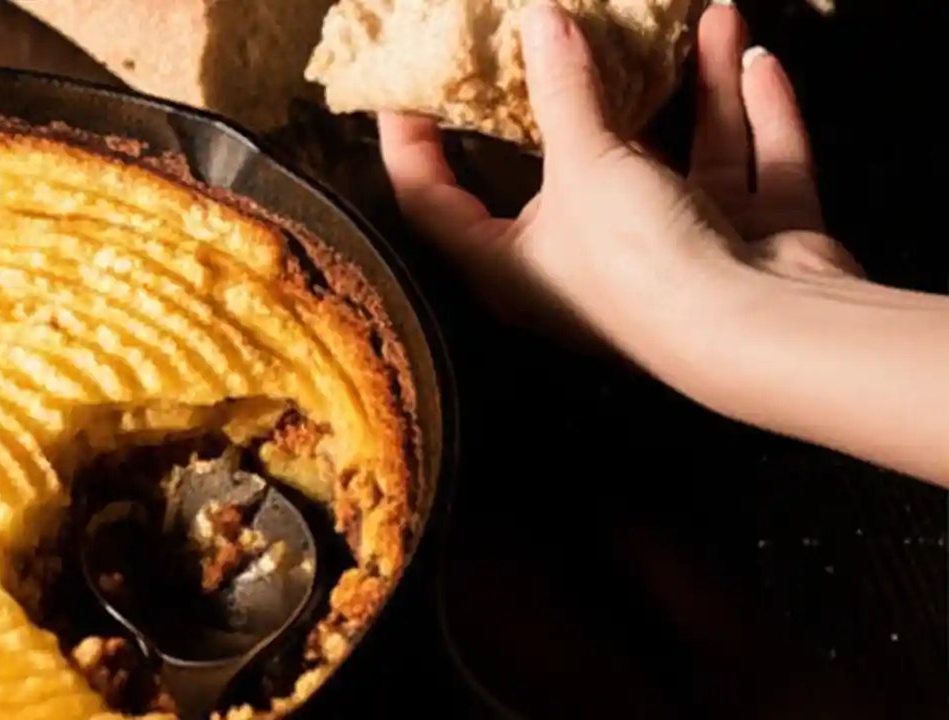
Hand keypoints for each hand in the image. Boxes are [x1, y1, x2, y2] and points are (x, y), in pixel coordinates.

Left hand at [378, 1, 858, 361]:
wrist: (766, 334)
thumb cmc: (642, 265)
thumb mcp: (585, 164)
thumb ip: (563, 89)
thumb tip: (541, 20)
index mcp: (512, 264)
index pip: (433, 204)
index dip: (410, 147)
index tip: (406, 88)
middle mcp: (582, 262)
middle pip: (568, 168)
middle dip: (583, 95)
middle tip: (564, 28)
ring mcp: (669, 254)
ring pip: (678, 156)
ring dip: (696, 89)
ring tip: (703, 15)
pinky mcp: (742, 245)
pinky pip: (746, 169)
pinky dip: (757, 118)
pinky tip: (755, 58)